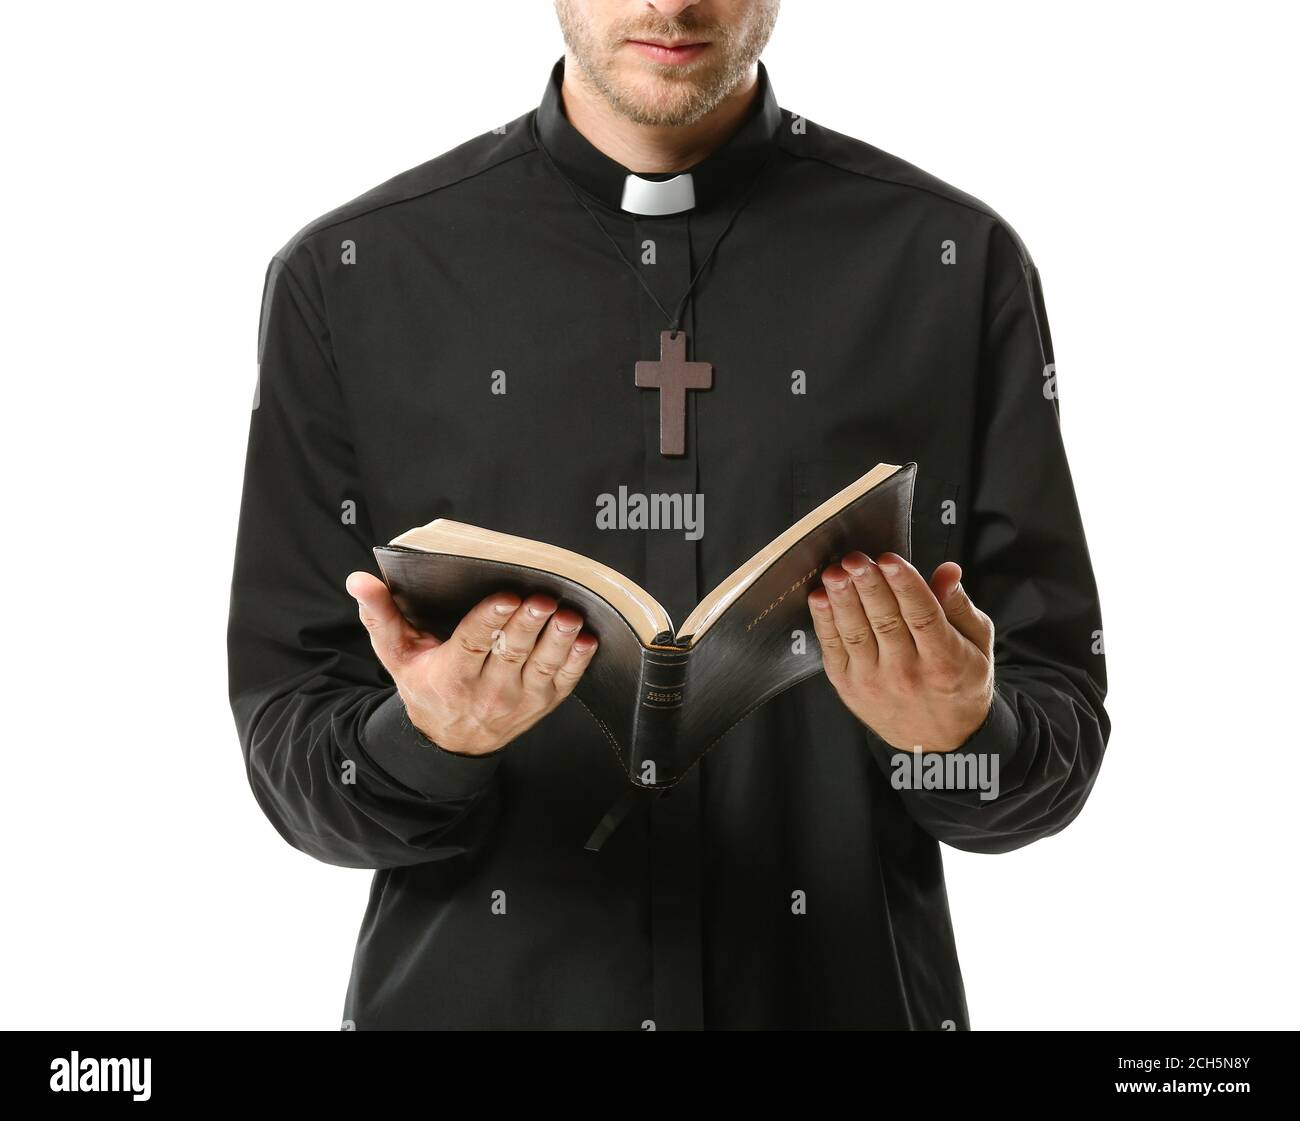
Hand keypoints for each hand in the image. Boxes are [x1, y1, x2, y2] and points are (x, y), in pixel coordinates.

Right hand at [346, 572, 598, 755]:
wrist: (449, 741)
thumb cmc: (424, 686)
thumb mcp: (396, 655)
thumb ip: (380, 616)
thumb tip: (359, 580)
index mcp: (450, 675)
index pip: (472, 643)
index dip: (491, 618)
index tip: (506, 596)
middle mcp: (486, 691)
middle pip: (511, 652)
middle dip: (529, 623)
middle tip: (543, 599)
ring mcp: (519, 700)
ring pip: (542, 666)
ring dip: (558, 640)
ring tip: (568, 616)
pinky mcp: (543, 704)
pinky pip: (565, 682)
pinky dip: (577, 661)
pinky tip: (586, 639)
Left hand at [807, 552, 994, 751]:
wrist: (939, 741)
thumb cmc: (959, 682)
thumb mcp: (976, 644)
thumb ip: (959, 606)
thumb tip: (948, 571)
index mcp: (945, 660)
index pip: (922, 615)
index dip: (904, 584)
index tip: (890, 558)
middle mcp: (908, 672)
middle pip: (885, 621)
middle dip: (868, 585)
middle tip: (855, 559)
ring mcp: (875, 682)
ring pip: (856, 633)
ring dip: (842, 600)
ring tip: (836, 572)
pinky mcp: (849, 687)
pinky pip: (834, 650)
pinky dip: (824, 622)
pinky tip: (820, 598)